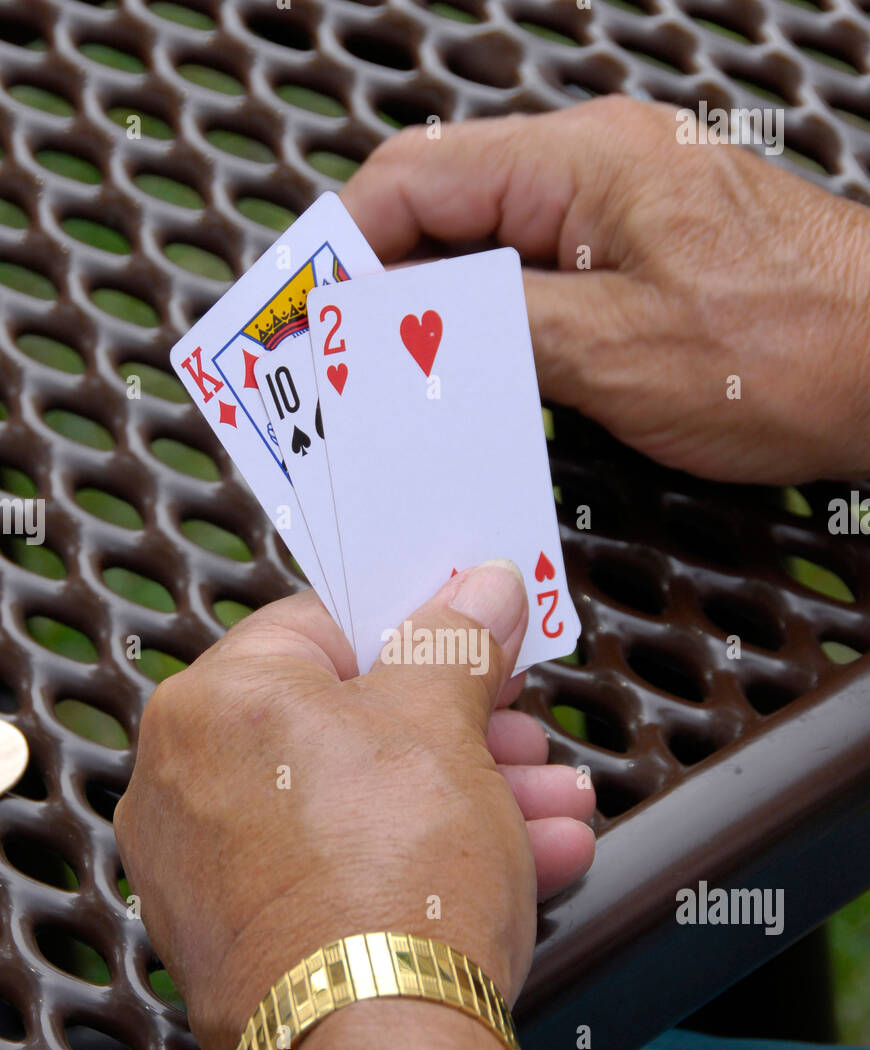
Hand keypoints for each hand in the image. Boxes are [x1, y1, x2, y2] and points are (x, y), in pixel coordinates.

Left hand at [113, 562, 593, 1049]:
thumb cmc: (388, 872)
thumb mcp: (442, 722)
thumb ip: (456, 639)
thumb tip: (478, 587)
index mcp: (215, 703)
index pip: (321, 629)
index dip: (416, 629)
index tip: (478, 644)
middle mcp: (190, 786)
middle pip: (352, 728)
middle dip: (466, 733)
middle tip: (526, 736)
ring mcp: (214, 876)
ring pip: (363, 810)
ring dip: (473, 803)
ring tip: (557, 813)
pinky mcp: (250, 948)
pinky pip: (348, 876)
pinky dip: (428, 866)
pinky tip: (526, 868)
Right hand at [343, 97, 869, 485]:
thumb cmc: (792, 350)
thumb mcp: (613, 349)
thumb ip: (490, 326)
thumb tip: (399, 324)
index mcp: (580, 163)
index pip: (415, 178)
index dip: (344, 248)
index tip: (306, 317)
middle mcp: (596, 173)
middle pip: (446, 213)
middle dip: (382, 287)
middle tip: (340, 364)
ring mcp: (622, 217)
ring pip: (491, 254)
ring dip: (439, 315)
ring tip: (397, 383)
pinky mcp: (644, 264)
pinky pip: (542, 284)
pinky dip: (497, 331)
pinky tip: (479, 383)